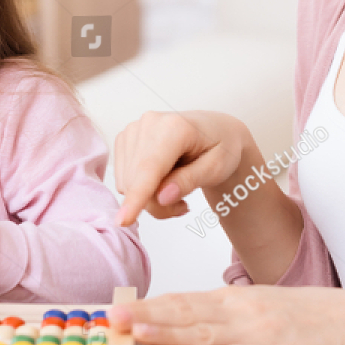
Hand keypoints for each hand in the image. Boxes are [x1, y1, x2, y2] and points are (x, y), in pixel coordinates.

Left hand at [109, 286, 344, 344]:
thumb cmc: (296, 317)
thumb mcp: (251, 308)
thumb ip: (216, 314)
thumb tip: (176, 318)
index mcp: (228, 300)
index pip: (179, 301)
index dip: (145, 305)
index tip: (112, 309)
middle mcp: (235, 311)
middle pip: (182, 314)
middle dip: (144, 316)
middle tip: (110, 318)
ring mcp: (254, 332)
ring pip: (203, 333)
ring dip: (167, 333)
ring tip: (136, 332)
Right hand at [112, 110, 248, 225]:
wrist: (215, 130)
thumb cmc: (221, 147)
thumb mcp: (217, 168)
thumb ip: (190, 181)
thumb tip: (162, 197)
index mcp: (174, 127)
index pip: (149, 168)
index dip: (136, 196)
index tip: (123, 220)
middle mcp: (148, 124)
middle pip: (138, 182)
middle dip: (158, 205)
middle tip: (183, 205)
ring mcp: (133, 130)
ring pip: (128, 184)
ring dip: (150, 198)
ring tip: (177, 190)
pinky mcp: (124, 140)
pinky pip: (124, 179)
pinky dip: (140, 189)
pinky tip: (162, 181)